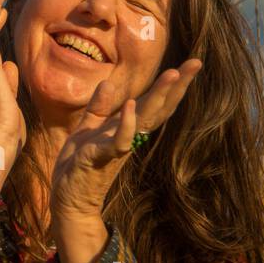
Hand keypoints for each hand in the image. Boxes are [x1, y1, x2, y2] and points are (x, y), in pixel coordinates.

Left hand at [49, 59, 202, 262]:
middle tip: (195, 63)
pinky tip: (130, 105)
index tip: (191, 63)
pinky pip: (118, 141)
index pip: (154, 103)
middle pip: (158, 108)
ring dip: (158, 97)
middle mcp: (129, 136)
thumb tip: (109, 82)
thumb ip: (99, 106)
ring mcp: (118, 147)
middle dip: (177, 86)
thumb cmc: (79, 165)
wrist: (67, 199)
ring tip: (172, 74)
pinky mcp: (102, 158)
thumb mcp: (88, 128)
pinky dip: (125, 124)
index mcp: (127, 127)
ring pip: (144, 120)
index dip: (172, 84)